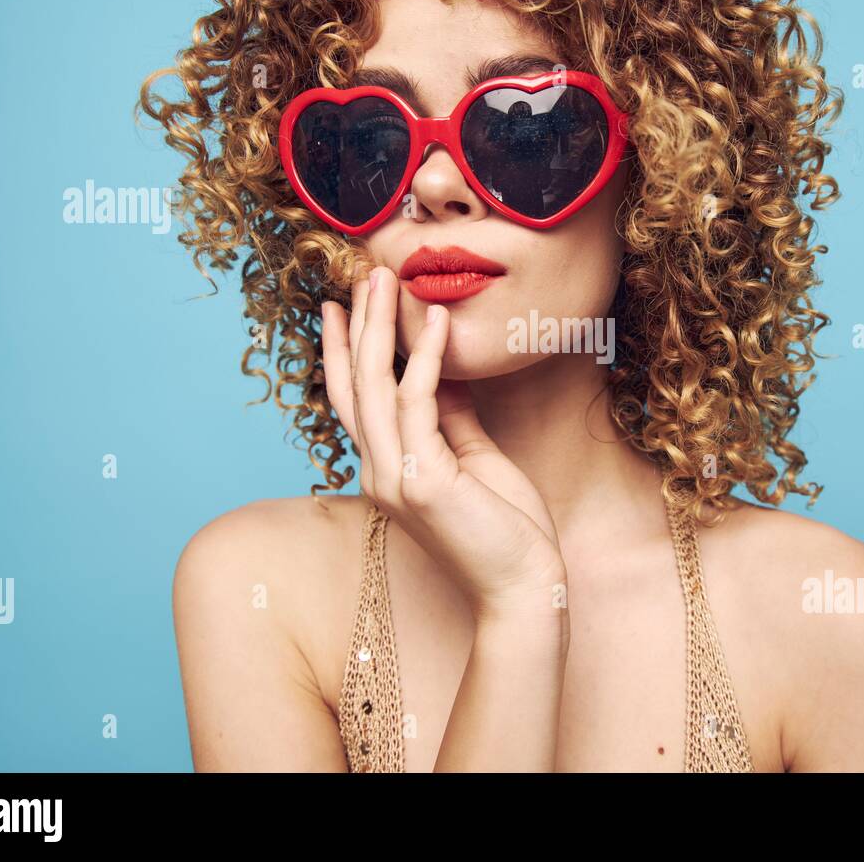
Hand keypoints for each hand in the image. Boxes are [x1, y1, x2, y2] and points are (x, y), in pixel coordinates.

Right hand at [321, 266, 565, 622]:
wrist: (523, 588)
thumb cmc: (505, 530)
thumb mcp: (473, 460)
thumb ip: (450, 417)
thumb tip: (441, 372)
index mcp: (387, 470)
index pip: (356, 401)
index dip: (345, 352)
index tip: (340, 307)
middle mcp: (379, 473)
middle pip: (355, 387)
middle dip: (357, 327)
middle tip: (362, 275)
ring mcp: (395, 479)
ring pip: (375, 388)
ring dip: (380, 329)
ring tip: (385, 282)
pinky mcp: (422, 482)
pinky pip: (417, 404)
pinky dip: (426, 359)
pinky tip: (438, 322)